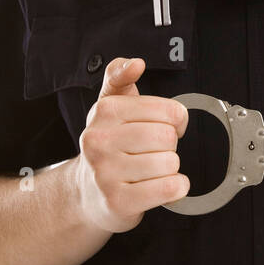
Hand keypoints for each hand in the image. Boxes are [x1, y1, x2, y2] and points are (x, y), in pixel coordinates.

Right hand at [72, 57, 189, 233]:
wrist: (86, 194)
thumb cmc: (107, 147)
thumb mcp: (110, 106)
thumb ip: (119, 77)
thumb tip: (134, 63)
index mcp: (105, 111)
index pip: (169, 110)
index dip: (175, 121)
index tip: (163, 127)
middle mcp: (99, 140)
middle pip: (168, 137)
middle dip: (169, 147)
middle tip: (152, 152)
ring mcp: (106, 173)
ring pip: (170, 163)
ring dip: (170, 169)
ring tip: (150, 171)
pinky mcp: (119, 201)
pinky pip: (169, 188)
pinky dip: (176, 188)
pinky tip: (161, 186)